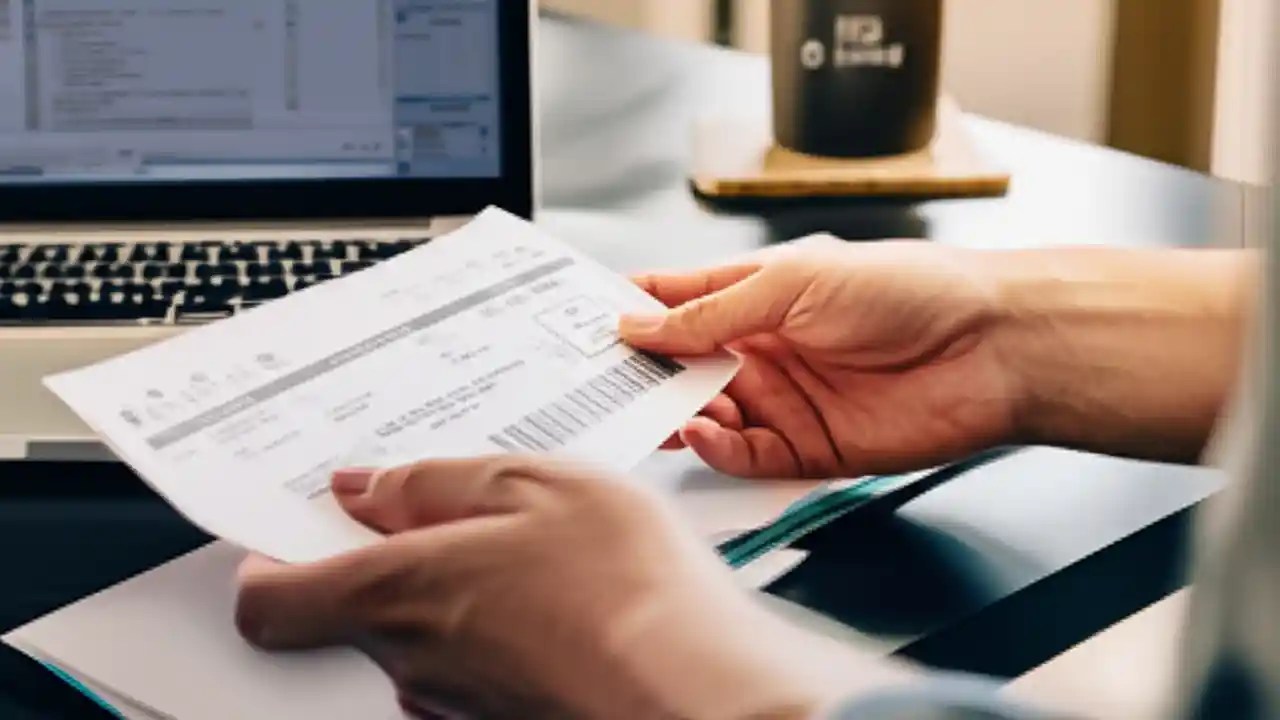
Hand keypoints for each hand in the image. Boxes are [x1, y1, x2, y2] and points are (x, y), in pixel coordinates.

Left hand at [235, 458, 904, 718]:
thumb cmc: (627, 587)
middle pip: (354, 609)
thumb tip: (369, 490)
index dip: (273, 558)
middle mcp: (411, 661)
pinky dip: (493, 629)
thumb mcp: (534, 484)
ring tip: (532, 550)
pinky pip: (469, 664)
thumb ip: (435, 483)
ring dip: (455, 591)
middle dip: (393, 555)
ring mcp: (454, 700)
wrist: (698, 692)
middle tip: (458, 509)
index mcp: (398, 593)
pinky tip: (556, 600)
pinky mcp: (496, 718)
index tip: (309, 521)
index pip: (271, 599)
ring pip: (420, 635)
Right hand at [621, 238, 1019, 478]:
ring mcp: (784, 401)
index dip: (631, 311)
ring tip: (654, 407)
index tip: (582, 322)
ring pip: (705, 415)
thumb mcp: (793, 281)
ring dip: (675, 413)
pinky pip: (745, 456)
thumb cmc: (907, 290)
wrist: (990, 347)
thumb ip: (713, 311)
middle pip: (682, 367)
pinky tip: (704, 432)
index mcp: (758, 297)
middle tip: (601, 379)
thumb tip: (640, 323)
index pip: (677, 303)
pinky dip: (717, 448)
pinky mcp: (807, 450)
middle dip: (642, 373)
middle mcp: (765, 350)